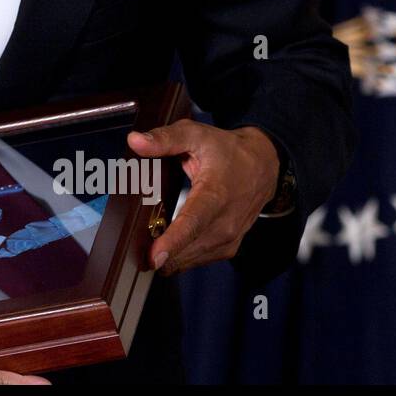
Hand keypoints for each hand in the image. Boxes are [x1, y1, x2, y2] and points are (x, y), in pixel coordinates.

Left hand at [127, 120, 279, 275]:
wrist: (262, 165)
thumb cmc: (226, 150)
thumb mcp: (195, 135)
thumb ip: (164, 139)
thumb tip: (135, 141)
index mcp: (216, 194)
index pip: (193, 223)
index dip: (172, 242)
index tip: (154, 258)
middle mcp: (226, 221)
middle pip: (189, 247)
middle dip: (160, 253)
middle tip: (133, 251)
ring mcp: (230, 237)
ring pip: (192, 259)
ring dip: (168, 259)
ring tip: (144, 250)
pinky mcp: (229, 246)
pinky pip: (199, 260)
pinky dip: (180, 259)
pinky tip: (164, 251)